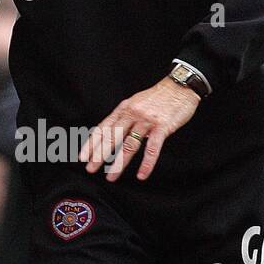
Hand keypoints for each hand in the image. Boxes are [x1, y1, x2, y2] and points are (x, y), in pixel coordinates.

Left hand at [79, 76, 200, 181]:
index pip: (103, 128)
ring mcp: (147, 121)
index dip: (92, 143)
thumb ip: (125, 117)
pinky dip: (147, 163)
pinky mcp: (162, 127)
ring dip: (119, 163)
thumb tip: (113, 133)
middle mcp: (132, 114)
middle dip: (100, 155)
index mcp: (124, 108)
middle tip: (91, 169)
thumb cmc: (158, 96)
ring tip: (112, 176)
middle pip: (112, 137)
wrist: (180, 86)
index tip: (83, 156)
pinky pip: (152, 148)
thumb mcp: (136, 102)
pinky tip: (141, 174)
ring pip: (129, 145)